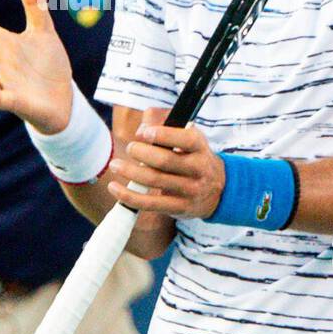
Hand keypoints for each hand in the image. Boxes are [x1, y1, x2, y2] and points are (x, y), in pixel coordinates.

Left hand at [106, 107, 224, 219]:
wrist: (218, 190)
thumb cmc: (192, 157)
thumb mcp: (188, 137)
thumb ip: (164, 125)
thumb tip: (141, 129)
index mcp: (200, 147)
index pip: (186, 139)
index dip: (163, 135)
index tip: (144, 133)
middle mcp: (198, 169)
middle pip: (165, 160)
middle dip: (141, 152)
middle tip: (130, 148)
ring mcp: (190, 190)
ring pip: (154, 181)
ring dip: (130, 172)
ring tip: (115, 165)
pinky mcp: (179, 208)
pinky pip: (149, 203)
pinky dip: (128, 196)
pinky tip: (114, 187)